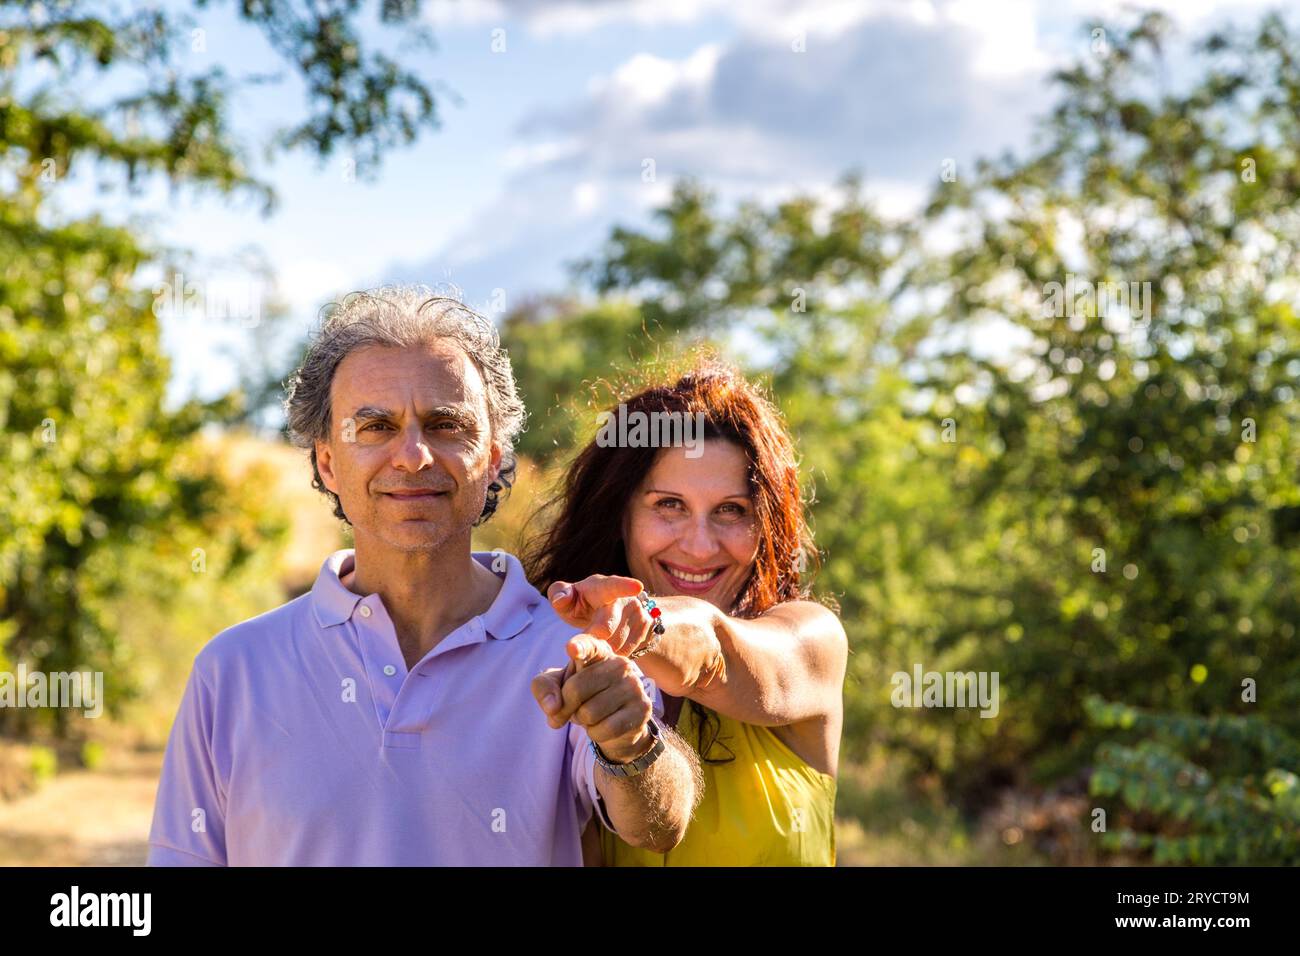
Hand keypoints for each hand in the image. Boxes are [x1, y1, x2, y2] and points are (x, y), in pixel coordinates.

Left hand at [530, 635, 655, 764]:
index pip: (589, 646)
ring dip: (583, 722)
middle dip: (565, 708)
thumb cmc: (582, 697)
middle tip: (571, 711)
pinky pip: (603, 729)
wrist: (617, 725)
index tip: (572, 649)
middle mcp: (620, 664)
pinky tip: (604, 727)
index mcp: (599, 652)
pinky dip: (596, 734)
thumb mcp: (556, 687)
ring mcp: (634, 686)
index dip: (580, 647)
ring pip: (589, 713)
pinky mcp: (642, 710)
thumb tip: (553, 707)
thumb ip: (544, 688)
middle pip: (576, 689)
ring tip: (593, 715)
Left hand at [547, 574, 655, 656]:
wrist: (611, 611)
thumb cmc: (582, 603)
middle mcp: (625, 598)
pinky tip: (605, 650)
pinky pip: (627, 651)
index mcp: (603, 587)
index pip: (614, 585)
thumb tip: (561, 600)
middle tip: (574, 651)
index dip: (625, 586)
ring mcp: (639, 612)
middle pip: (607, 628)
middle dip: (590, 642)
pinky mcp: (646, 627)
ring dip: (601, 651)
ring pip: (617, 644)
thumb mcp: (568, 597)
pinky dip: (612, 656)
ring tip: (592, 646)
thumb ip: (559, 594)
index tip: (637, 587)